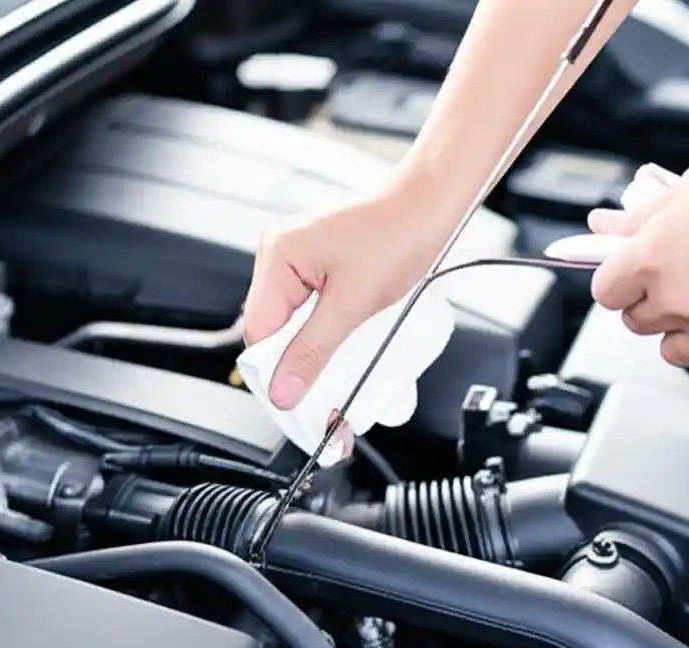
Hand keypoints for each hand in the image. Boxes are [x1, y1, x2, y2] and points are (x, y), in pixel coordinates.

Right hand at [243, 183, 447, 408]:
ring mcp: (298, 257)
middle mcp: (280, 252)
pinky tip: (343, 338)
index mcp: (278, 256)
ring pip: (291, 321)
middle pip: (272, 327)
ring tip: (340, 359)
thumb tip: (284, 388)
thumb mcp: (353, 305)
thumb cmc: (398, 236)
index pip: (258, 331)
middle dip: (295, 360)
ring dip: (312, 346)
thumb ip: (312, 351)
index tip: (295, 400)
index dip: (275, 369)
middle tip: (322, 389)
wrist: (429, 206)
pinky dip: (323, 329)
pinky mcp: (317, 263)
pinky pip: (308, 308)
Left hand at [588, 132, 688, 368]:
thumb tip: (602, 229)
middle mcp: (680, 300)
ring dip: (686, 329)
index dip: (619, 280)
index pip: (605, 292)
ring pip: (675, 350)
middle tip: (687, 273)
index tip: (633, 273)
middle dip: (653, 300)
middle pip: (637, 323)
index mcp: (653, 258)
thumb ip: (642, 218)